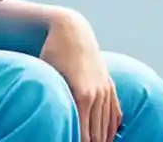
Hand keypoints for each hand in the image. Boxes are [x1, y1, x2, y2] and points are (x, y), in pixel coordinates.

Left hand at [40, 11, 119, 141]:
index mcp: (82, 96)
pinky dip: (112, 127)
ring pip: (107, 125)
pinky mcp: (109, 84)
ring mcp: (105, 89)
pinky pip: (115, 112)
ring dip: (102, 140)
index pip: (83, 135)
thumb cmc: (52, 54)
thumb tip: (50, 122)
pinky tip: (109, 137)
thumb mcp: (48, 78)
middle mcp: (97, 95)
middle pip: (96, 134)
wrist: (71, 31)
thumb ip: (53, 102)